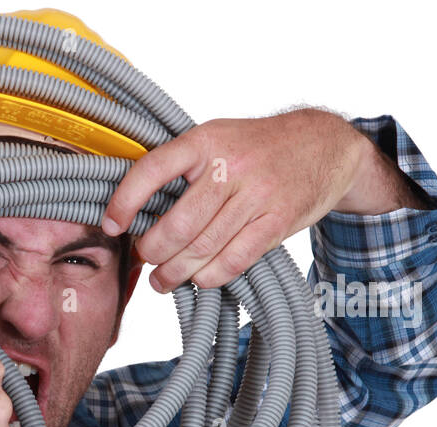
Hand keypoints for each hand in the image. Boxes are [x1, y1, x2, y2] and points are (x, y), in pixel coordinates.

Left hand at [101, 108, 378, 291]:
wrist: (325, 144)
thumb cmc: (258, 147)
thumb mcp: (217, 138)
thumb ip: (182, 166)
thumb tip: (137, 210)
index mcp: (206, 141)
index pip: (153, 169)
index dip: (126, 201)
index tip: (112, 224)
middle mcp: (230, 166)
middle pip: (178, 225)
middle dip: (154, 251)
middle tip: (146, 260)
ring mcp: (256, 195)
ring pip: (203, 248)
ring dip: (176, 272)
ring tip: (163, 280)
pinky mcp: (277, 221)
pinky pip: (233, 260)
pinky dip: (210, 276)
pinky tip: (199, 278)